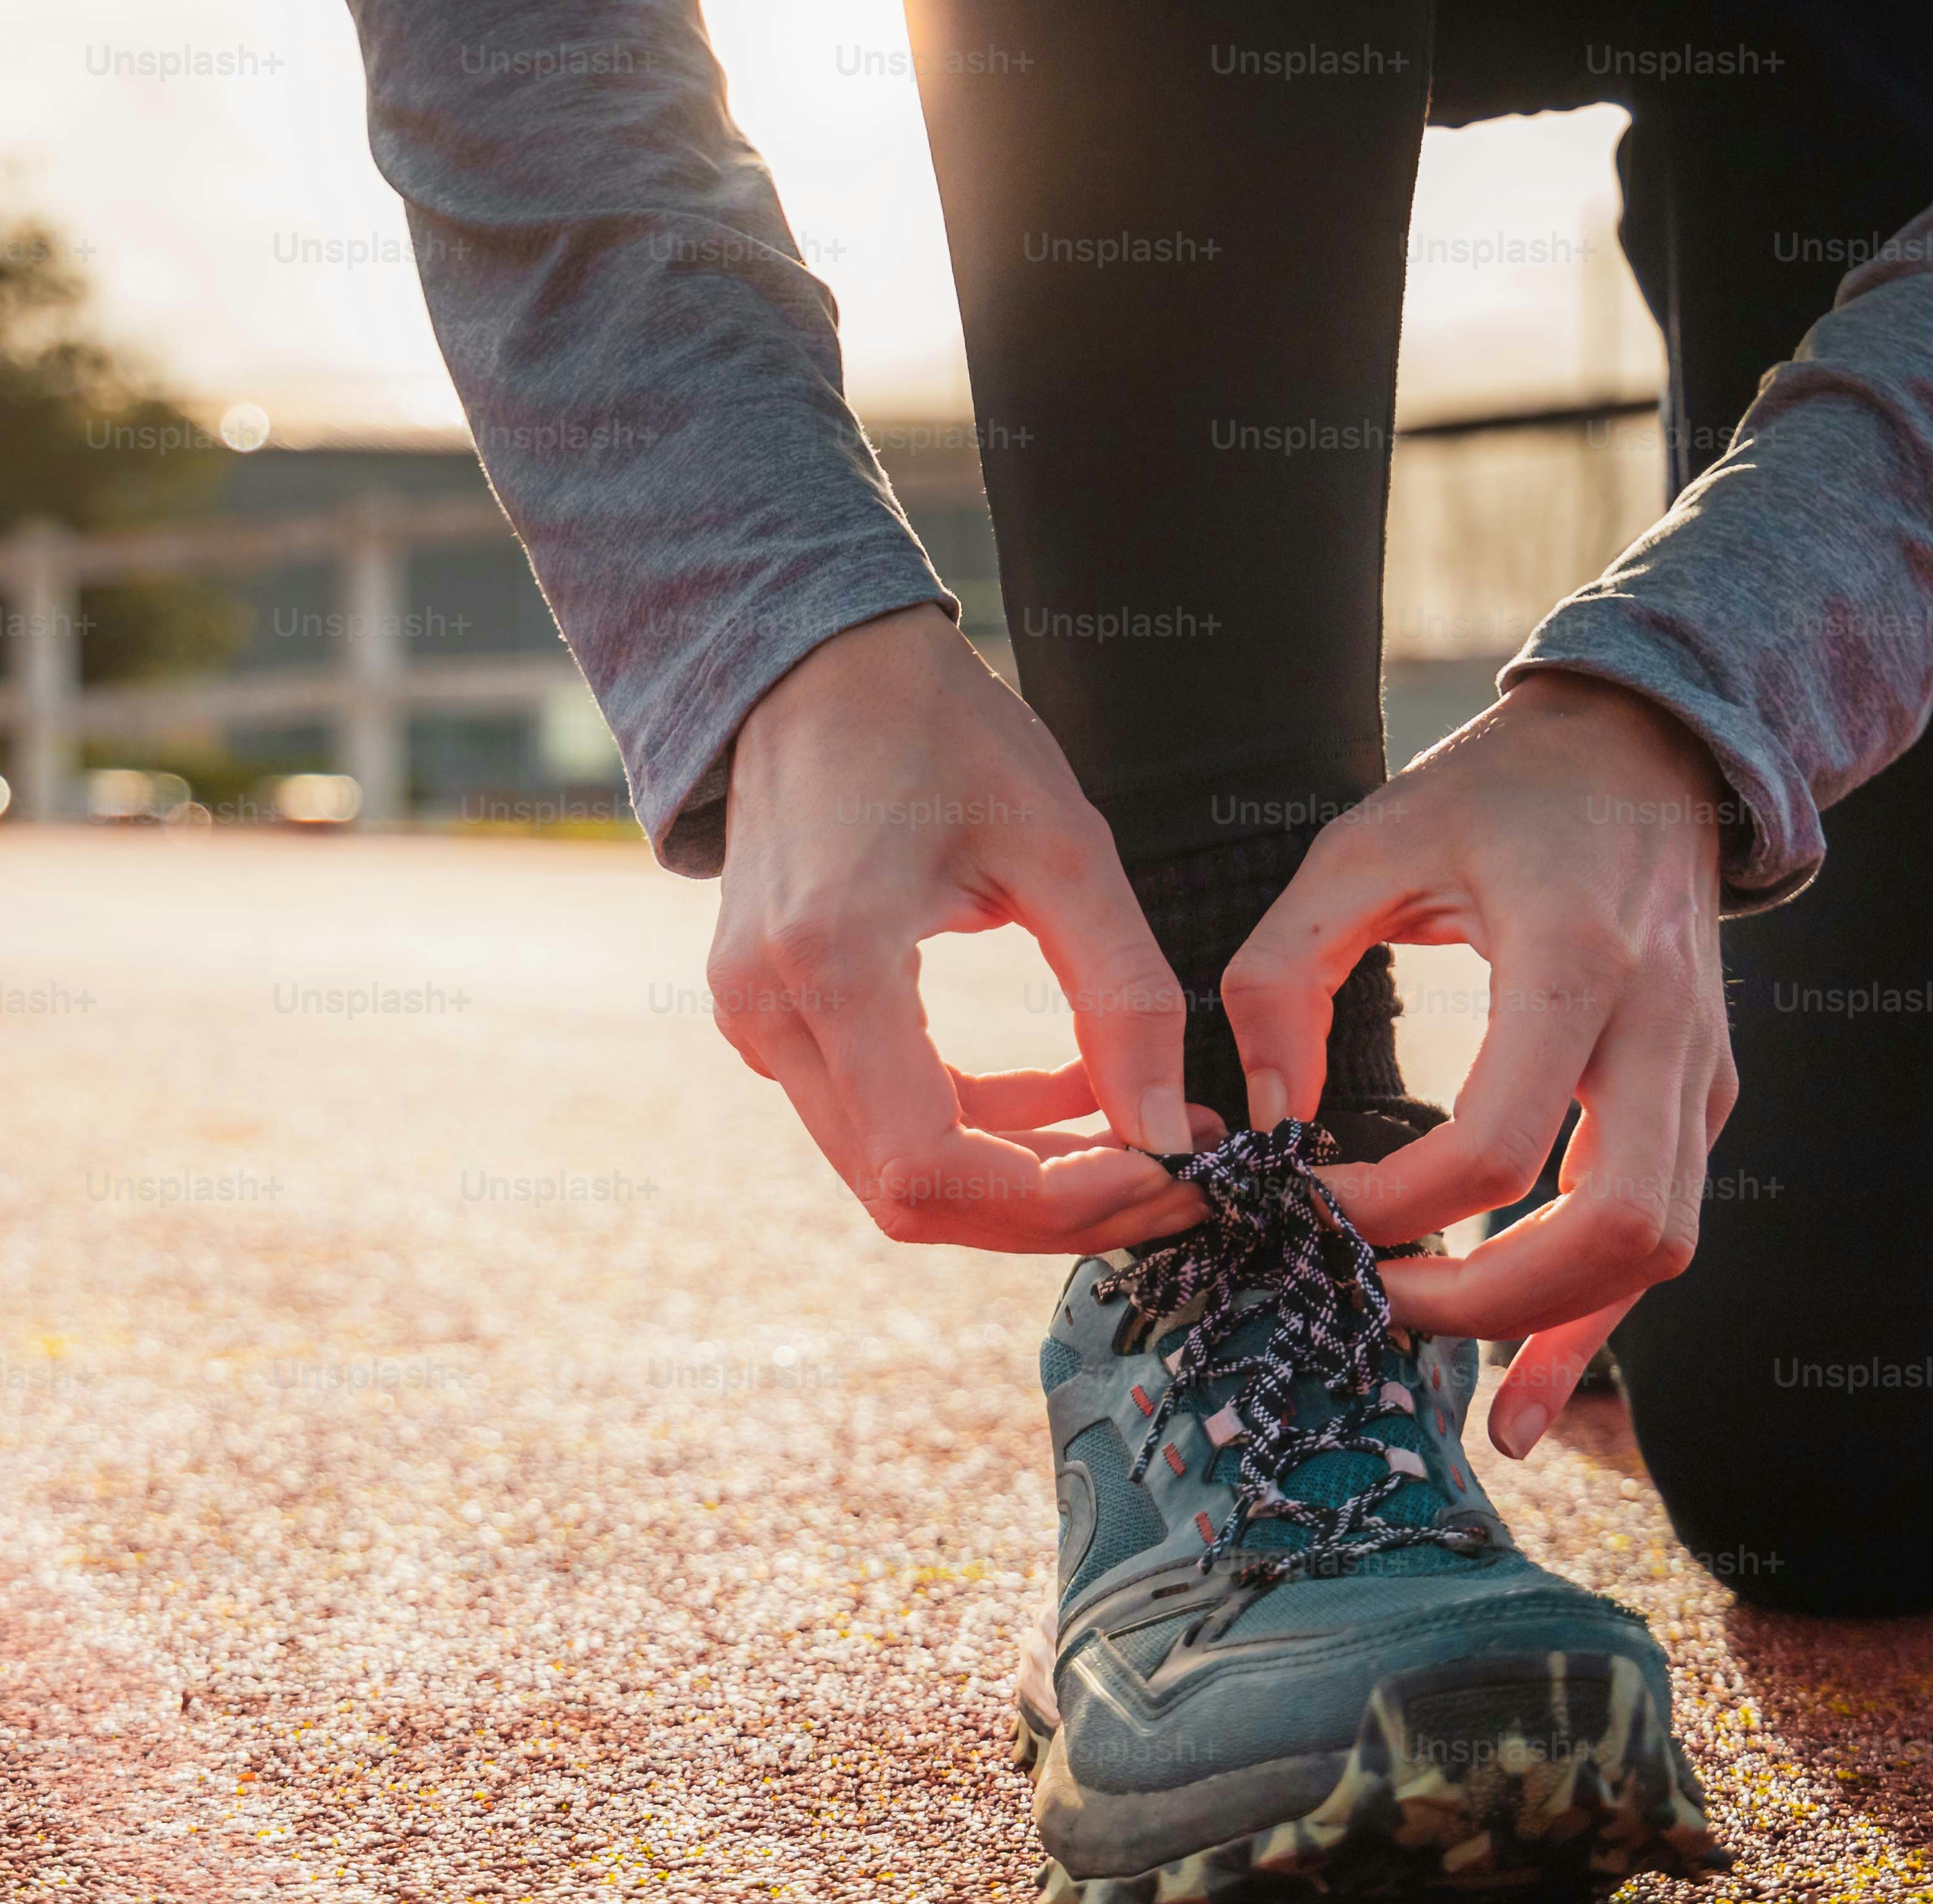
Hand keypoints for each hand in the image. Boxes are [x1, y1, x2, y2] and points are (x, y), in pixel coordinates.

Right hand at [711, 605, 1210, 1251]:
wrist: (817, 668)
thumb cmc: (941, 729)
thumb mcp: (1062, 844)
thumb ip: (1121, 996)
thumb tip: (1164, 1134)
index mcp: (831, 963)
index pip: (932, 1166)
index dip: (1056, 1202)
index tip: (1166, 1173)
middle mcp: (769, 1013)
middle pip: (911, 1195)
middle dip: (1055, 1207)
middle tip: (1176, 1176)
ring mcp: (756, 1025)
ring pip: (897, 1175)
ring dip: (1026, 1177)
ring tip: (1142, 1131)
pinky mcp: (772, 1023)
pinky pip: (884, 1123)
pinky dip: (985, 1129)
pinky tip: (1073, 1087)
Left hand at [1219, 672, 1738, 1453]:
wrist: (1646, 748)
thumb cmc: (1492, 793)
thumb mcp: (1360, 847)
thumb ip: (1280, 979)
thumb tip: (1256, 1124)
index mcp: (1575, 958)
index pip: (1494, 1144)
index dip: (1389, 1207)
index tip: (1302, 1204)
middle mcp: (1662, 1026)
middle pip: (1611, 1230)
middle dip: (1485, 1301)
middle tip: (1367, 1301)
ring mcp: (1702, 1070)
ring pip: (1655, 1252)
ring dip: (1544, 1326)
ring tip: (1433, 1359)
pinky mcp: (1707, 1098)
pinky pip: (1663, 1239)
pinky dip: (1590, 1324)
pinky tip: (1520, 1399)